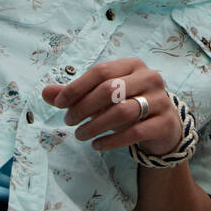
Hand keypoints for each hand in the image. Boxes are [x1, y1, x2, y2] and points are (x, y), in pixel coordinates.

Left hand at [42, 58, 182, 155]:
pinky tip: (97, 145)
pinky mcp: (164, 122)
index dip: (77, 87)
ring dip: (95, 125)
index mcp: (133, 65)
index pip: (101, 71)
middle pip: (111, 89)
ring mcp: (160, 100)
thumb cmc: (129, 105)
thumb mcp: (104, 97)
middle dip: (84, 107)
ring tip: (80, 135)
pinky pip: (135, 132)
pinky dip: (111, 140)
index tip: (59, 104)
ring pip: (123, 111)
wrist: (164, 126)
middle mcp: (149, 78)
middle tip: (69, 121)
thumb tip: (45, 93)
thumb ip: (77, 94)